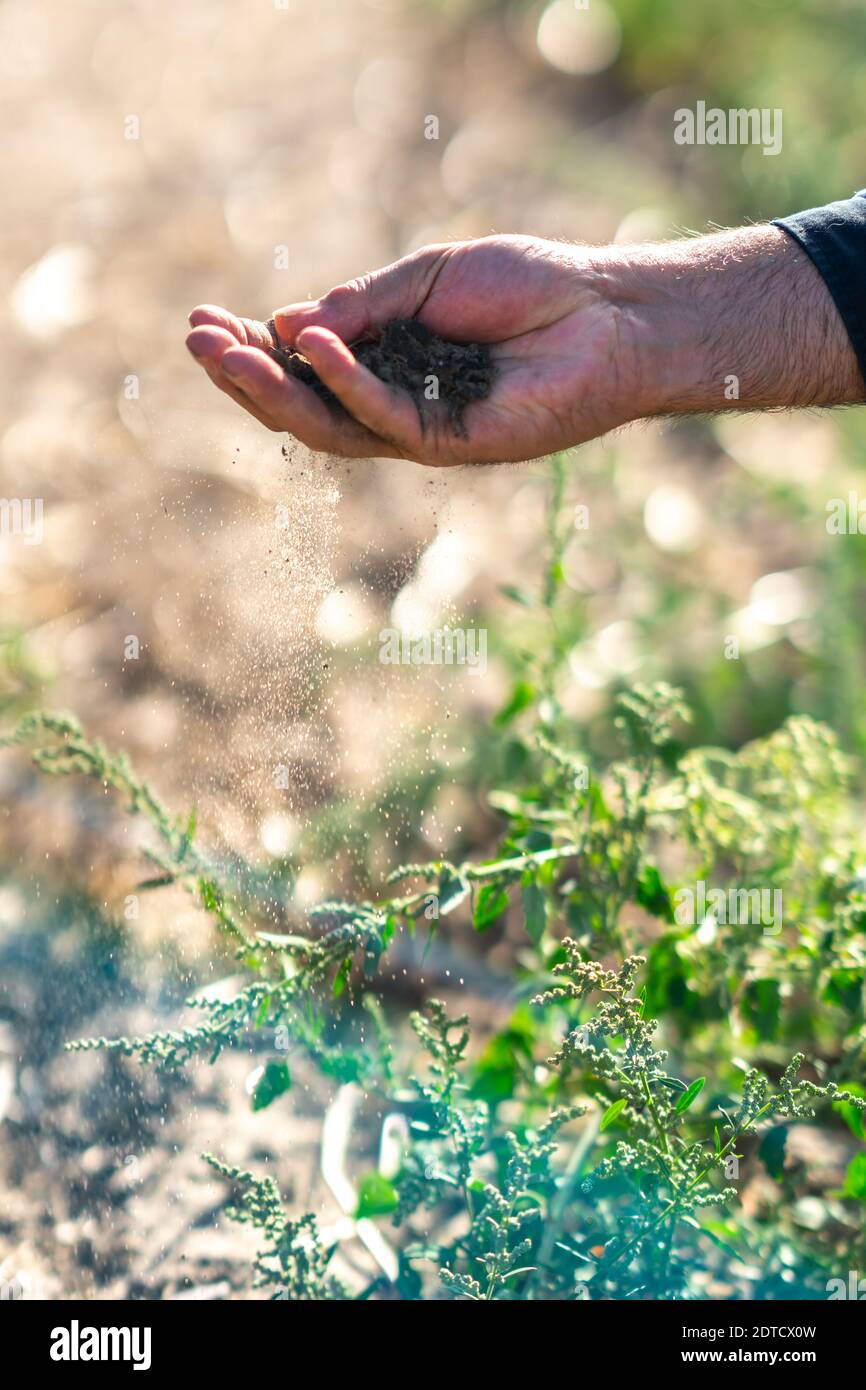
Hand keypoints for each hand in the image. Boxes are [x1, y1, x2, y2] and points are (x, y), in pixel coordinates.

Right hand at [185, 235, 642, 465]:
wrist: (608, 314)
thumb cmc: (529, 287)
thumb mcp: (429, 277)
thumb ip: (366, 303)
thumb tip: (290, 322)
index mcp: (387, 362)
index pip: (304, 366)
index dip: (253, 348)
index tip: (203, 320)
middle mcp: (396, 404)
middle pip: (305, 404)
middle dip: (245, 375)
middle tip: (192, 341)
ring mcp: (422, 430)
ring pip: (331, 424)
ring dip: (275, 390)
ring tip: (226, 354)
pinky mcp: (453, 444)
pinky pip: (385, 417)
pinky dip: (346, 382)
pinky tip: (311, 344)